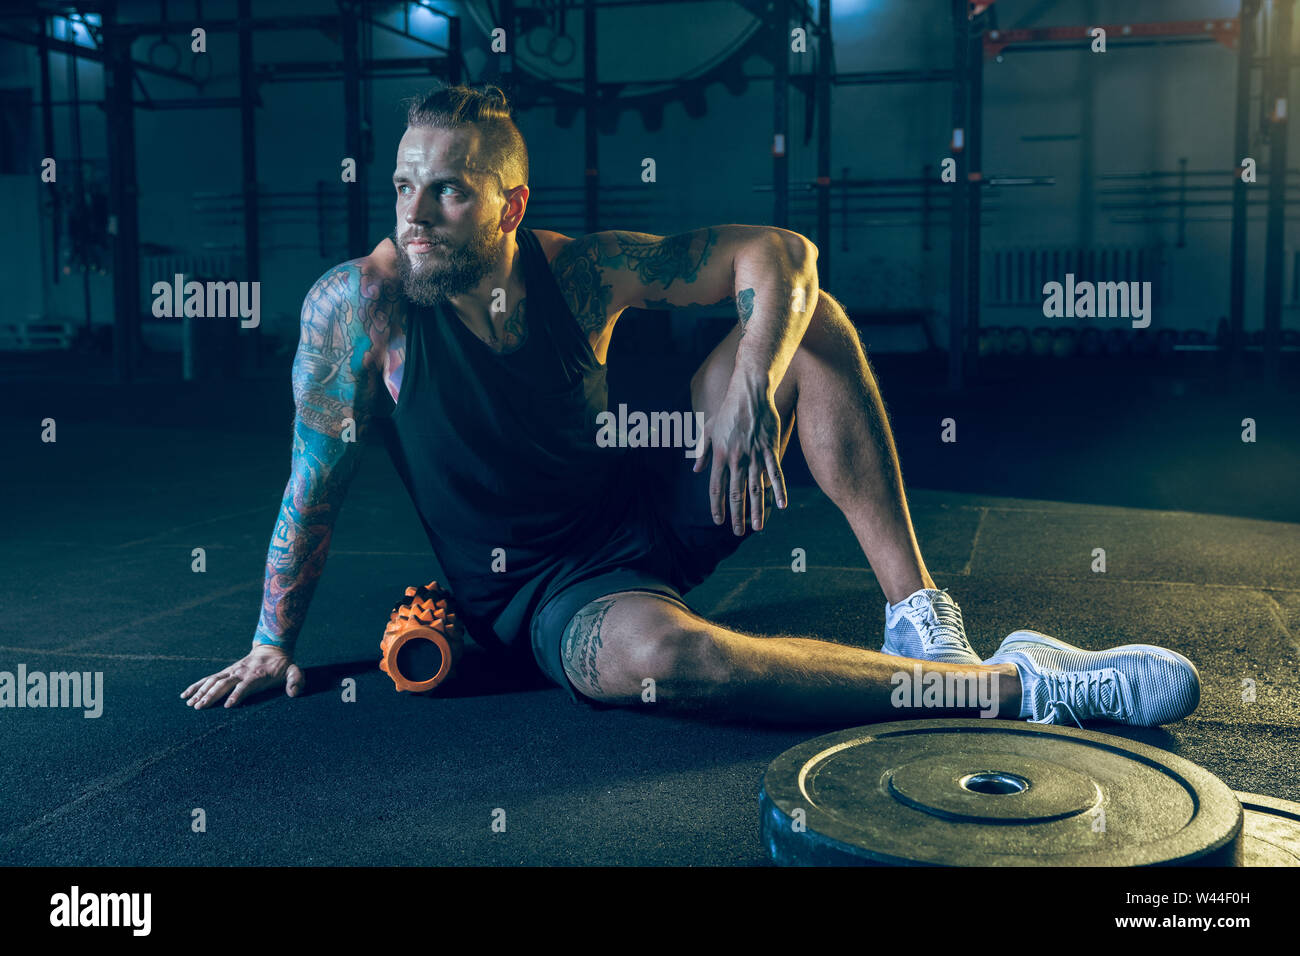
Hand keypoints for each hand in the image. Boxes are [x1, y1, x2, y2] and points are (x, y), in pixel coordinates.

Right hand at [180, 645, 303, 709]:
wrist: (272, 648)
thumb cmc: (282, 665)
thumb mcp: (293, 671)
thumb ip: (296, 680)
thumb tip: (294, 693)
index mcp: (256, 675)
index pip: (245, 686)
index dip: (237, 695)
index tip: (228, 705)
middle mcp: (240, 673)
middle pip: (224, 684)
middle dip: (212, 695)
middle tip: (200, 707)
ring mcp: (231, 672)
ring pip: (213, 681)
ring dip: (201, 692)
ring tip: (190, 704)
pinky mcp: (225, 672)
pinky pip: (208, 679)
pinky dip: (196, 686)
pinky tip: (185, 695)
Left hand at [692, 378, 787, 533]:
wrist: (749, 394)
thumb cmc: (728, 411)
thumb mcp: (708, 430)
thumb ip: (701, 451)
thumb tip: (695, 470)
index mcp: (720, 456)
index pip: (716, 488)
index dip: (717, 507)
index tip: (718, 521)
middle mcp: (736, 459)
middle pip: (735, 494)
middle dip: (736, 516)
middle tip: (737, 532)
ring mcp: (754, 455)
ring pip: (755, 489)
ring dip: (756, 510)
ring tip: (757, 528)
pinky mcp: (770, 450)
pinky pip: (775, 474)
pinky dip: (779, 490)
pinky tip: (782, 505)